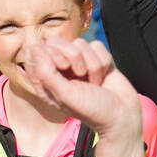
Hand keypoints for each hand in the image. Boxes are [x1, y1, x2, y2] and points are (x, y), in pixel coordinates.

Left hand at [19, 38, 140, 140]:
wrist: (122, 116)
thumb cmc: (91, 110)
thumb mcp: (64, 94)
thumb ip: (45, 72)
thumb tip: (33, 47)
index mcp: (46, 79)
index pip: (37, 50)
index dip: (51, 53)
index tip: (62, 67)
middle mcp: (60, 69)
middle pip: (57, 41)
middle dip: (73, 56)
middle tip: (80, 74)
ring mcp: (79, 63)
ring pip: (80, 43)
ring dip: (92, 64)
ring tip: (94, 82)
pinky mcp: (97, 59)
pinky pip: (97, 46)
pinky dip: (103, 62)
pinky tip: (103, 77)